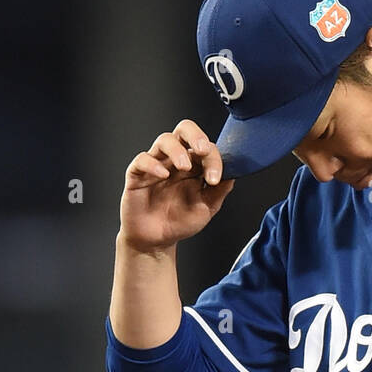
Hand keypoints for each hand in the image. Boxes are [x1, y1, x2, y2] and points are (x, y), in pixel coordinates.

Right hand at [119, 119, 234, 253]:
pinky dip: (153, 164)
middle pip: (184, 130)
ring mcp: (157, 165)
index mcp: (195, 166)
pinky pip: (142, 160)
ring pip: (164, 140)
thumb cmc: (180, 222)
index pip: (207, 149)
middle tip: (202, 150)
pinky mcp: (137, 174)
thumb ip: (220, 191)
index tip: (215, 179)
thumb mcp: (207, 208)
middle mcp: (176, 160)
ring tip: (184, 167)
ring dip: (177, 150)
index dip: (214, 159)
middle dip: (195, 135)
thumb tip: (234, 172)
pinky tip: (163, 176)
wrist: (157, 241)